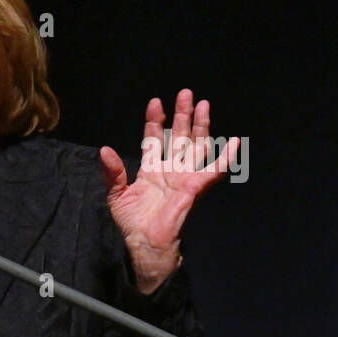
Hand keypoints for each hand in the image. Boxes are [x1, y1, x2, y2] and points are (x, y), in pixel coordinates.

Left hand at [99, 89, 239, 292]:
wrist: (143, 242)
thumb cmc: (132, 221)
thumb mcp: (116, 194)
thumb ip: (112, 172)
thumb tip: (104, 150)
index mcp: (151, 169)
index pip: (154, 138)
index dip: (155, 121)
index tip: (155, 102)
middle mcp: (170, 169)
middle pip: (179, 136)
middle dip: (182, 115)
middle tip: (185, 93)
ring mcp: (184, 177)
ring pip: (195, 146)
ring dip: (200, 126)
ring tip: (203, 104)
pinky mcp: (194, 188)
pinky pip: (213, 171)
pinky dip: (225, 158)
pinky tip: (233, 142)